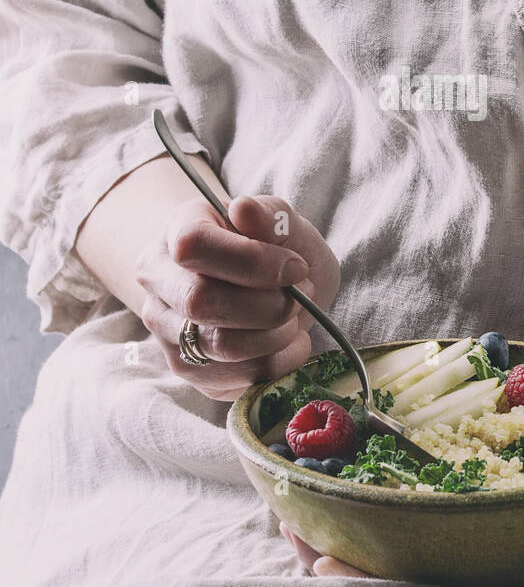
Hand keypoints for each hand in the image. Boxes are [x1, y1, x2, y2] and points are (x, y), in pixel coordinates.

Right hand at [136, 194, 339, 399]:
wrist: (261, 286)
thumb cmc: (272, 248)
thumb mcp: (283, 224)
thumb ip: (270, 215)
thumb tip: (244, 209)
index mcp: (177, 231)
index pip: (194, 245)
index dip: (252, 260)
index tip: (296, 267)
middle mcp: (159, 281)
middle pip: (202, 301)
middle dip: (269, 304)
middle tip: (302, 294)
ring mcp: (167, 329)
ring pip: (220, 346)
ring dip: (276, 335)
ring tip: (295, 316)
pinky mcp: (188, 369)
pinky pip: (236, 377)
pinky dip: (278, 361)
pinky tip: (288, 340)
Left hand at [279, 492, 523, 586]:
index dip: (375, 578)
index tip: (326, 556)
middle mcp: (487, 584)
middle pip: (399, 577)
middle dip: (342, 556)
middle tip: (286, 526)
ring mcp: (481, 561)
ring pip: (400, 556)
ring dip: (348, 535)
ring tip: (289, 509)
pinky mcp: (483, 536)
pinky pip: (420, 529)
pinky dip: (377, 512)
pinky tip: (340, 491)